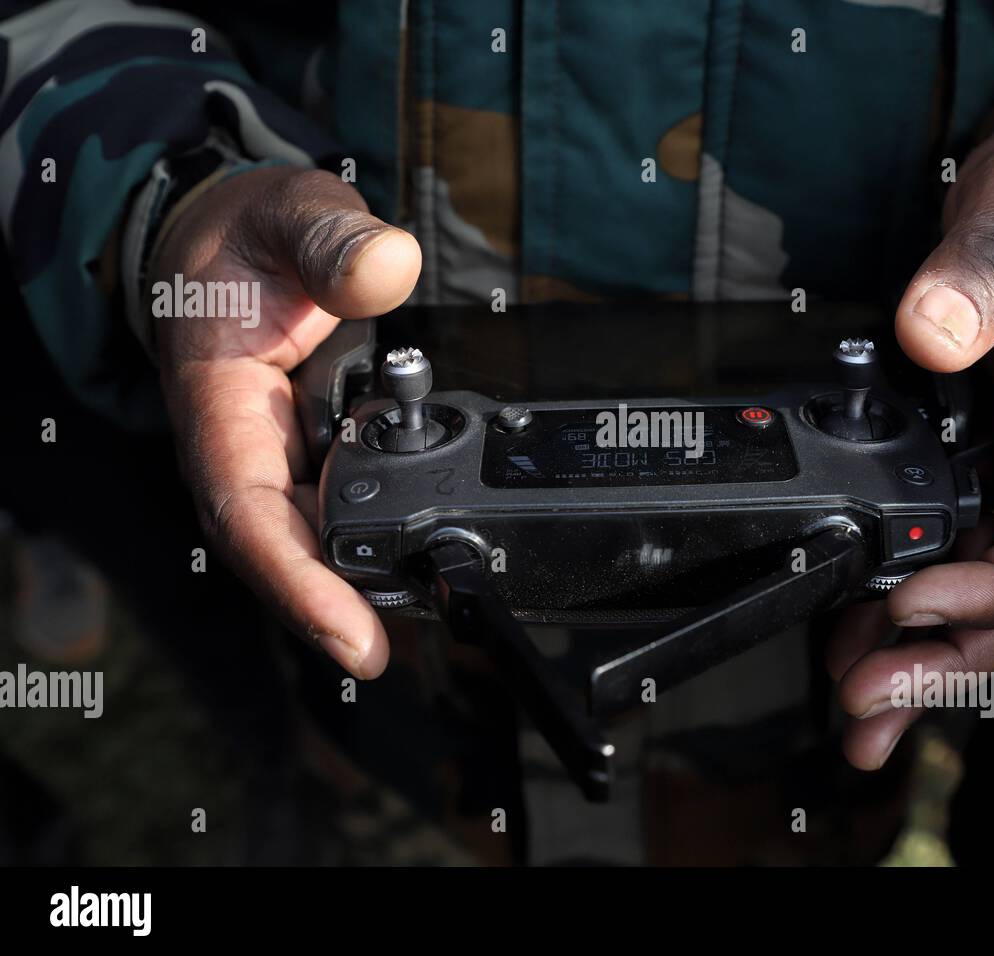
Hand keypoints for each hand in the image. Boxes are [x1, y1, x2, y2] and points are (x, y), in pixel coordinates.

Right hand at [152, 166, 420, 677]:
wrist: (234, 243)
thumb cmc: (243, 238)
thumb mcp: (283, 214)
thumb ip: (331, 240)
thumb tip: (388, 269)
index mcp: (220, 411)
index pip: (250, 517)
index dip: (301, 586)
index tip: (354, 640)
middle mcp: (250, 455)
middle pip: (293, 553)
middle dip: (347, 608)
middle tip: (413, 641)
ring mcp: (286, 463)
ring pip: (326, 541)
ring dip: (375, 577)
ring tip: (440, 603)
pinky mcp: (319, 459)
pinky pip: (354, 506)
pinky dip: (394, 529)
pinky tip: (440, 543)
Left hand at [829, 124, 993, 767]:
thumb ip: (986, 266)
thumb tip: (937, 330)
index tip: (919, 601)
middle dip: (949, 658)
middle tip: (870, 704)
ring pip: (975, 590)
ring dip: (920, 657)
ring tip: (856, 708)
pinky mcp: (965, 465)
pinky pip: (940, 551)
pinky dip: (898, 605)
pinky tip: (852, 641)